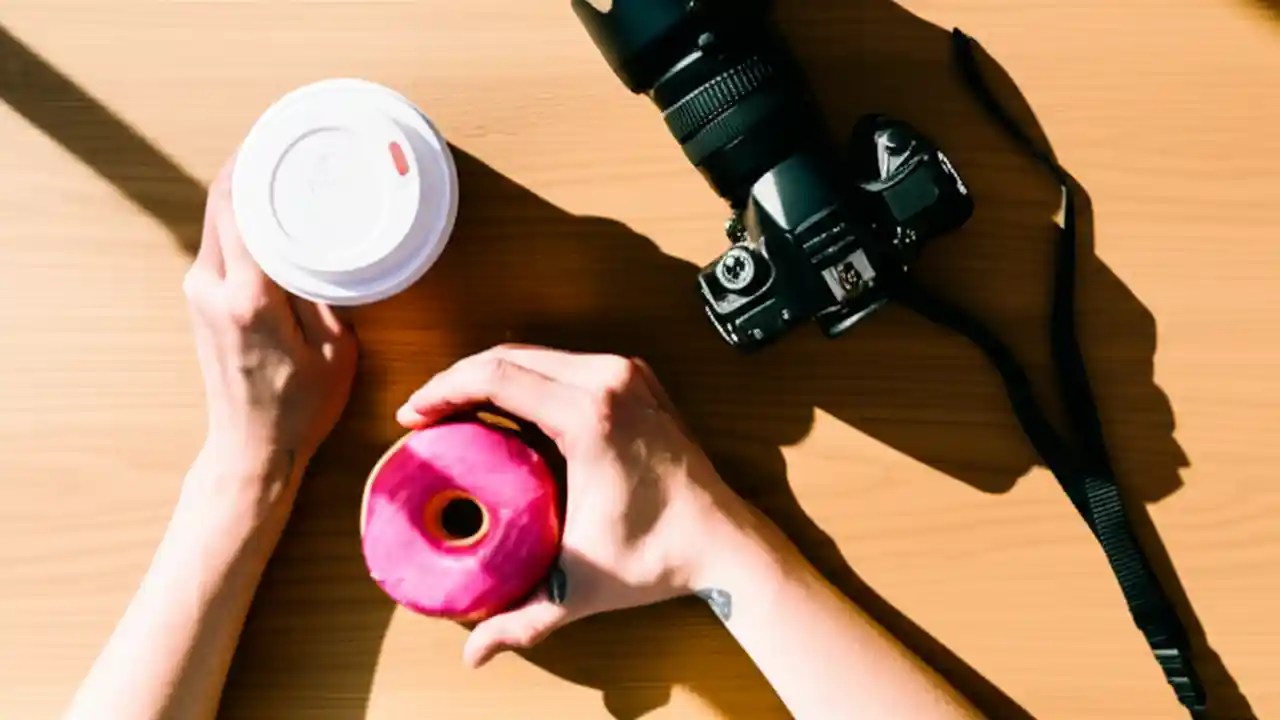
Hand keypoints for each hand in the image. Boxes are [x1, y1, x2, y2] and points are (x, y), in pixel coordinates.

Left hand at [182, 160, 357, 518]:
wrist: (250, 447)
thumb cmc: (300, 406)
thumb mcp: (336, 348)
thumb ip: (325, 290)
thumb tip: (322, 245)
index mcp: (249, 296)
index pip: (239, 207)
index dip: (253, 163)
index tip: (277, 135)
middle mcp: (212, 287)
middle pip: (221, 204)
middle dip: (248, 166)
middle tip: (282, 142)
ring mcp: (199, 293)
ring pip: (216, 221)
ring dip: (242, 193)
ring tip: (279, 171)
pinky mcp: (200, 300)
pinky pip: (217, 243)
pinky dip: (238, 220)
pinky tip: (267, 213)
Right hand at [397, 344, 763, 666]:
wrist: (723, 540)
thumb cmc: (658, 557)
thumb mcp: (581, 585)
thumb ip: (524, 620)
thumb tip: (474, 655)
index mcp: (591, 416)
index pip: (497, 376)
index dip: (444, 388)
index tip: (412, 413)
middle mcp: (610, 381)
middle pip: (511, 356)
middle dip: (458, 379)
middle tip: (423, 411)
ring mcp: (627, 373)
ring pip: (538, 354)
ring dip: (491, 374)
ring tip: (455, 407)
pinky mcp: (637, 377)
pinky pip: (568, 362)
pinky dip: (529, 376)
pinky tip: (505, 405)